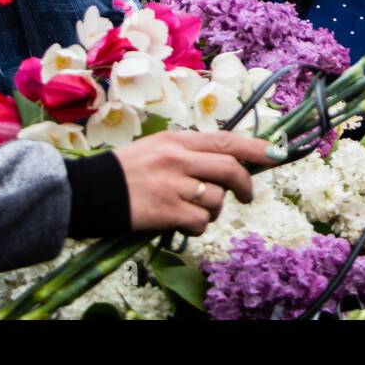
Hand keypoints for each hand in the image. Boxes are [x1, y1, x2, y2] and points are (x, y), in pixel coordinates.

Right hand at [113, 130, 273, 234]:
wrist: (88, 192)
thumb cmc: (124, 171)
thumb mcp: (156, 147)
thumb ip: (188, 152)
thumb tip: (226, 162)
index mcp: (176, 139)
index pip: (226, 139)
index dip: (256, 147)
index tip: (276, 154)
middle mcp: (178, 158)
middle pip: (230, 168)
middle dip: (245, 185)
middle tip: (246, 196)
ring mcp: (173, 185)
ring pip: (217, 199)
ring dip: (214, 210)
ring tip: (195, 211)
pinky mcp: (166, 211)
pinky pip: (200, 221)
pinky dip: (197, 226)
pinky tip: (182, 223)